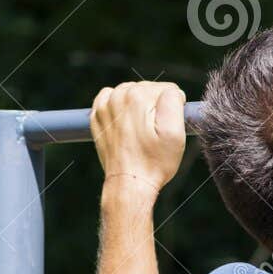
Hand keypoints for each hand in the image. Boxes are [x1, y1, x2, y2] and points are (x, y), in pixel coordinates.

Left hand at [91, 80, 186, 194]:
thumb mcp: (175, 133)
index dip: (173, 108)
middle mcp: (118, 96)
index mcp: (138, 96)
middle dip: (155, 107)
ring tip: (141, 131)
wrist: (130, 184)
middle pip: (148, 90)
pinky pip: (111, 99)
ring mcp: (105, 106)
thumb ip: (173, 101)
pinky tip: (126, 124)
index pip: (167, 89)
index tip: (168, 128)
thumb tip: (171, 90)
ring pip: (131, 93)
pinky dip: (120, 108)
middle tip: (155, 133)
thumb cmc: (155, 162)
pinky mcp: (97, 117)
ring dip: (138, 107)